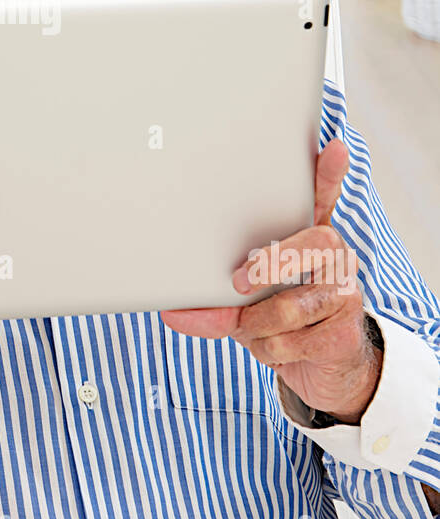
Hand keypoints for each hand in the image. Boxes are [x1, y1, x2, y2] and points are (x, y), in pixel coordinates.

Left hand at [159, 140, 382, 423]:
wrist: (317, 370)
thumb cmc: (275, 320)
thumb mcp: (241, 304)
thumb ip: (212, 301)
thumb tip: (171, 311)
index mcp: (307, 237)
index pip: (323, 198)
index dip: (328, 173)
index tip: (334, 148)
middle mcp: (335, 259)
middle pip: (318, 243)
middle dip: (272, 262)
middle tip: (240, 280)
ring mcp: (345, 294)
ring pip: (293, 305)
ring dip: (257, 324)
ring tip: (251, 328)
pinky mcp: (345, 332)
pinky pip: (294, 340)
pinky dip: (270, 349)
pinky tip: (275, 347)